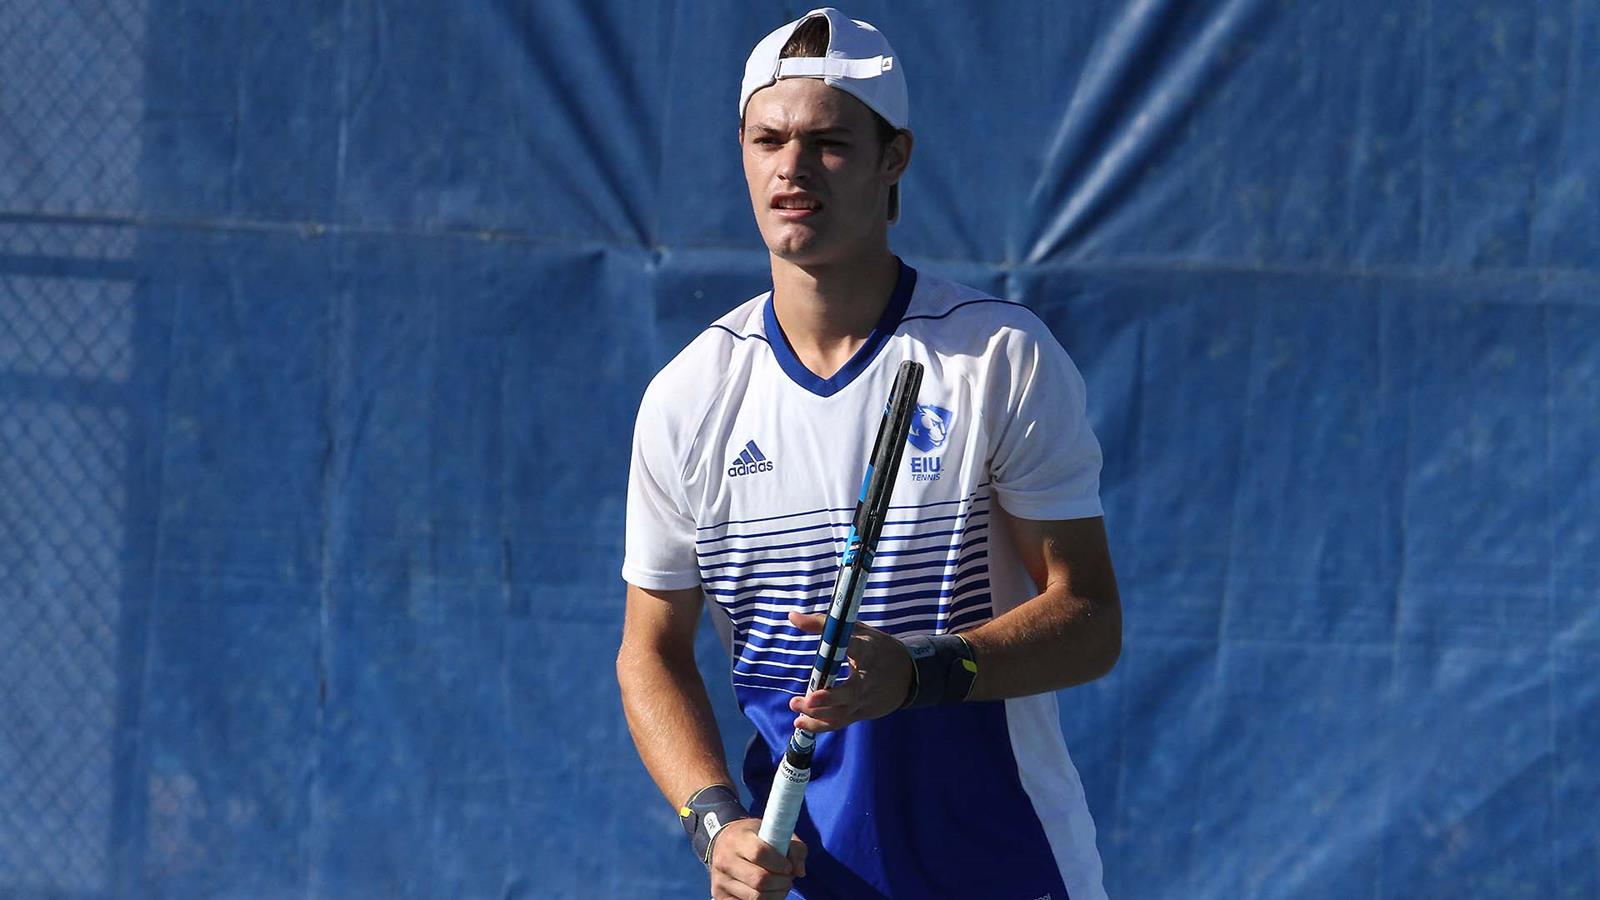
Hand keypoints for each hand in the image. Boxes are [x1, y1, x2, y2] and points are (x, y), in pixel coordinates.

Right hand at [709, 818, 806, 899]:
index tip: (788, 866)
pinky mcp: (720, 896)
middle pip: (759, 880)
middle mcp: (725, 860)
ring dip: (775, 895)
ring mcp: (720, 880)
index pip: (760, 854)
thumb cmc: (756, 838)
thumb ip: (795, 848)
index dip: (780, 864)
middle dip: (781, 883)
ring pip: (755, 897)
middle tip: (787, 880)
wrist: (725, 843)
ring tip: (779, 887)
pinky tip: (768, 893)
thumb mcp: (776, 833)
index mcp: (738, 839)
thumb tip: (799, 871)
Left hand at [787, 611, 913, 732]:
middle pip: (850, 692)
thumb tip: (792, 616)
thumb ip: (825, 624)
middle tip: (808, 699)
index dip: (843, 645)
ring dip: (817, 714)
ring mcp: (865, 699)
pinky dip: (820, 725)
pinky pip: (840, 722)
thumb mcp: (857, 630)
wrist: (910, 674)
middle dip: (829, 698)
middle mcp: (868, 679)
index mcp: (869, 651)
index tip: (829, 642)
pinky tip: (801, 722)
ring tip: (795, 705)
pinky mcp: (862, 712)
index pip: (856, 647)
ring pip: (842, 713)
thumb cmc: (878, 648)